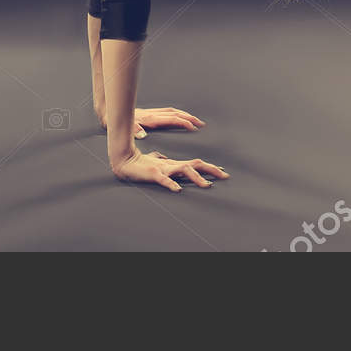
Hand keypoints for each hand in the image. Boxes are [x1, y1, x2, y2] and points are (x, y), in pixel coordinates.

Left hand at [95, 106, 205, 138]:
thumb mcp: (123, 128)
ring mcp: (150, 113)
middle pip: (175, 114)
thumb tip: (142, 134)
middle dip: (188, 118)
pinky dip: (175, 114)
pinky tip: (177, 118)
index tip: (194, 127)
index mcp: (149, 119)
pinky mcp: (148, 114)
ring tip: (193, 120)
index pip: (171, 119)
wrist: (107, 111)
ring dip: (183, 115)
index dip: (183, 123)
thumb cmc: (114, 121)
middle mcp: (152, 114)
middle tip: (200, 123)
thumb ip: (134, 130)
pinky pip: (166, 112)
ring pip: (172, 112)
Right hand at [111, 149, 229, 191]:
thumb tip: (167, 161)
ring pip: (184, 170)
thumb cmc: (141, 164)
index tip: (223, 171)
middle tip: (225, 175)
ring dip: (196, 178)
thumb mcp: (157, 164)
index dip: (210, 168)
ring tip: (207, 185)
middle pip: (196, 165)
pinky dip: (172, 184)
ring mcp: (163, 169)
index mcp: (174, 165)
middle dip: (211, 170)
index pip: (196, 164)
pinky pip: (164, 179)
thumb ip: (164, 162)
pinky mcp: (153, 174)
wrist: (125, 161)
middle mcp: (172, 166)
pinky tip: (178, 189)